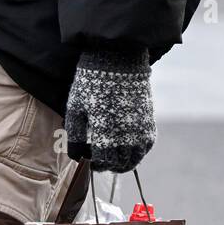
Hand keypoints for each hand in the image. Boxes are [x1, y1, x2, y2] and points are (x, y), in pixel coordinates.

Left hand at [65, 48, 156, 173]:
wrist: (119, 59)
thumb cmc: (92, 82)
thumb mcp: (75, 108)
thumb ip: (74, 136)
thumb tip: (76, 157)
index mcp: (105, 134)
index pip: (103, 163)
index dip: (95, 165)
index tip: (91, 160)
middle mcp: (125, 136)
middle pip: (120, 165)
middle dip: (110, 165)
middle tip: (102, 160)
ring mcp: (140, 130)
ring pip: (135, 159)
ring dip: (125, 162)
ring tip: (116, 157)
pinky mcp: (149, 121)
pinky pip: (146, 146)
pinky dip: (138, 151)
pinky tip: (129, 146)